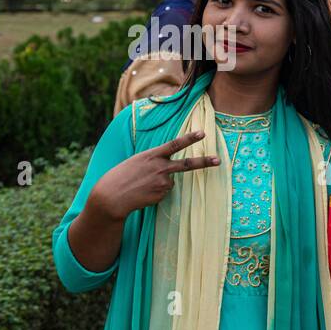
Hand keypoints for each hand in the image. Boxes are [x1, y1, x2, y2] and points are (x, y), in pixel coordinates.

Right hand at [88, 130, 220, 221]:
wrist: (112, 196)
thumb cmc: (121, 176)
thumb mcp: (136, 161)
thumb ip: (154, 161)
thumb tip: (169, 172)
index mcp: (151, 155)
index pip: (174, 144)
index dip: (189, 138)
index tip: (202, 133)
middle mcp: (160, 167)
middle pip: (187, 164)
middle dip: (204, 162)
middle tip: (218, 161)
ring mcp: (162, 182)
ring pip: (170, 181)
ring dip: (160, 182)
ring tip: (142, 185)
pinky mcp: (162, 194)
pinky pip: (164, 191)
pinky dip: (156, 192)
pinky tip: (143, 192)